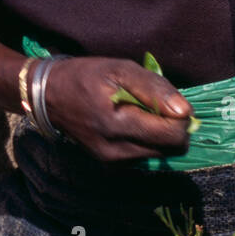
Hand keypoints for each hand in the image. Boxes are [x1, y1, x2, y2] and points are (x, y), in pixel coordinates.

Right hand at [42, 56, 194, 163]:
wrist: (49, 97)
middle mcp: (117, 152)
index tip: (170, 100)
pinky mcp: (110, 166)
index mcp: (118, 125)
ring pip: (160, 154)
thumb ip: (155, 89)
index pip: (173, 136)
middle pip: (171, 149)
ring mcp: (113, 163)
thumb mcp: (120, 69)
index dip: (182, 118)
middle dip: (173, 127)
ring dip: (160, 134)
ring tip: (141, 111)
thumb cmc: (87, 76)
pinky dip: (147, 140)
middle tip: (158, 105)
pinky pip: (145, 155)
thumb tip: (185, 111)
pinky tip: (131, 122)